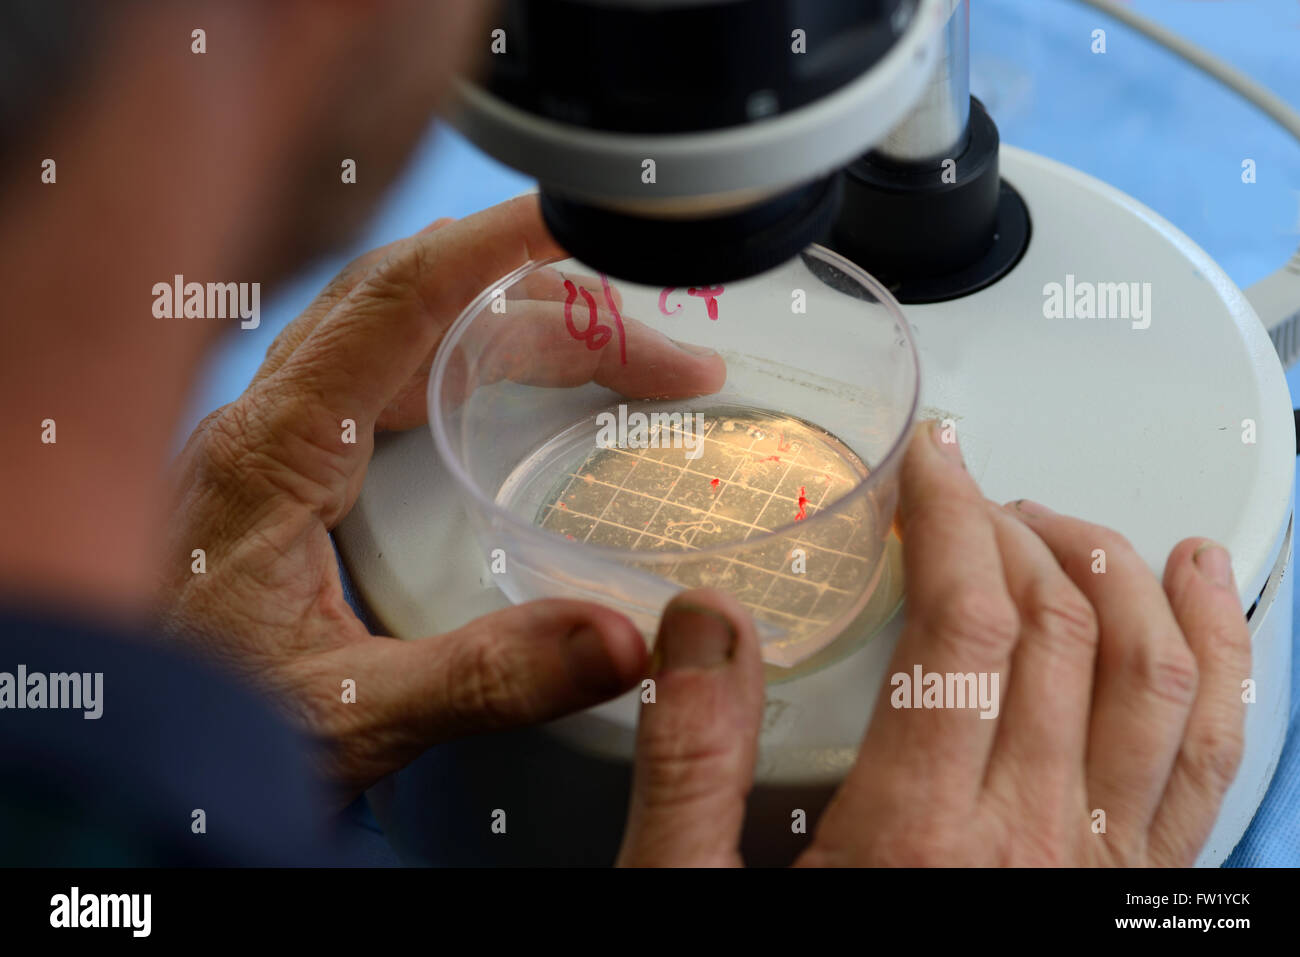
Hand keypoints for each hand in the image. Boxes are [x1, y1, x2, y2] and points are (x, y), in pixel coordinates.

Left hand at [159, 196, 722, 802]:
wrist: (116, 747)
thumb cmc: (188, 723)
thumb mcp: (347, 715)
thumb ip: (483, 678)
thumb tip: (621, 639)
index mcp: (271, 453)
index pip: (395, 302)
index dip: (495, 246)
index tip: (581, 216)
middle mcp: (268, 426)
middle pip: (421, 308)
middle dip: (549, 307)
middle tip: (655, 351)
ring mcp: (276, 443)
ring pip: (408, 337)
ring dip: (517, 333)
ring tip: (619, 365)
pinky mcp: (288, 472)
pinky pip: (390, 376)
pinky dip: (473, 361)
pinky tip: (518, 387)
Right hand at [617, 421, 1249, 865]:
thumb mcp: (692, 902)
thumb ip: (692, 764)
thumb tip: (704, 617)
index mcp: (918, 838)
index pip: (969, 626)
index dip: (954, 519)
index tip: (929, 464)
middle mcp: (1032, 844)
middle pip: (1062, 631)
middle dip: (1017, 531)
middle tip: (964, 498)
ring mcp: (1102, 870)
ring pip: (1159, 680)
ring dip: (1118, 574)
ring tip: (1062, 520)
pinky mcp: (1133, 890)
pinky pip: (1207, 756)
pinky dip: (1219, 659)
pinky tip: (1199, 591)